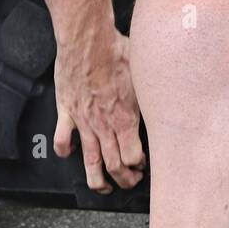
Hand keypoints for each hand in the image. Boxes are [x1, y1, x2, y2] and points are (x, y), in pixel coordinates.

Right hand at [52, 31, 144, 192]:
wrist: (87, 40)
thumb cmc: (114, 52)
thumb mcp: (144, 77)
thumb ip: (150, 97)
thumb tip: (165, 101)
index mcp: (125, 119)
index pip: (133, 156)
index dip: (140, 165)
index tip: (143, 164)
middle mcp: (104, 125)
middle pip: (114, 165)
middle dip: (124, 179)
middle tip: (129, 180)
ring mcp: (84, 121)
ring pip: (90, 161)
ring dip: (97, 179)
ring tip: (102, 187)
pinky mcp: (66, 112)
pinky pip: (63, 139)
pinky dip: (65, 150)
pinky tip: (69, 154)